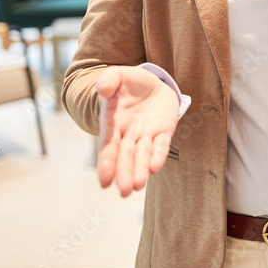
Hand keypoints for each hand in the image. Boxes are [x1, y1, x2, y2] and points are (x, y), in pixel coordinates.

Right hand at [96, 66, 179, 197]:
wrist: (152, 83)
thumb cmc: (129, 82)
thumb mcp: (118, 76)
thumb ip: (109, 81)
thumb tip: (103, 89)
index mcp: (112, 123)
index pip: (108, 145)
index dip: (106, 162)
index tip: (104, 181)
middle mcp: (128, 134)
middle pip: (125, 156)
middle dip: (124, 173)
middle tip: (124, 192)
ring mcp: (146, 134)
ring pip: (142, 155)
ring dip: (139, 171)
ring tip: (137, 186)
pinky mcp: (164, 131)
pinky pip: (161, 145)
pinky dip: (158, 156)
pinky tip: (154, 168)